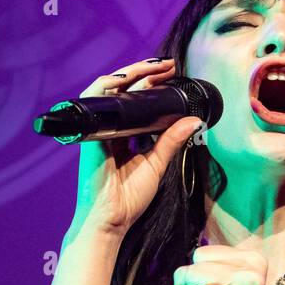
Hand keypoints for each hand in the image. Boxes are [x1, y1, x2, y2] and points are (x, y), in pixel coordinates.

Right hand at [71, 58, 201, 236]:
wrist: (109, 220)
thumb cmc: (128, 198)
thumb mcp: (156, 164)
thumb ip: (172, 141)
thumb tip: (194, 120)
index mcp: (122, 136)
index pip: (135, 102)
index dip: (151, 85)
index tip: (170, 73)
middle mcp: (108, 129)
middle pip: (122, 91)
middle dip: (144, 74)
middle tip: (166, 65)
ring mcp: (97, 130)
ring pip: (107, 90)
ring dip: (129, 75)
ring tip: (151, 67)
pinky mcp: (90, 135)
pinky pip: (94, 103)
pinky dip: (107, 87)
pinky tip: (125, 80)